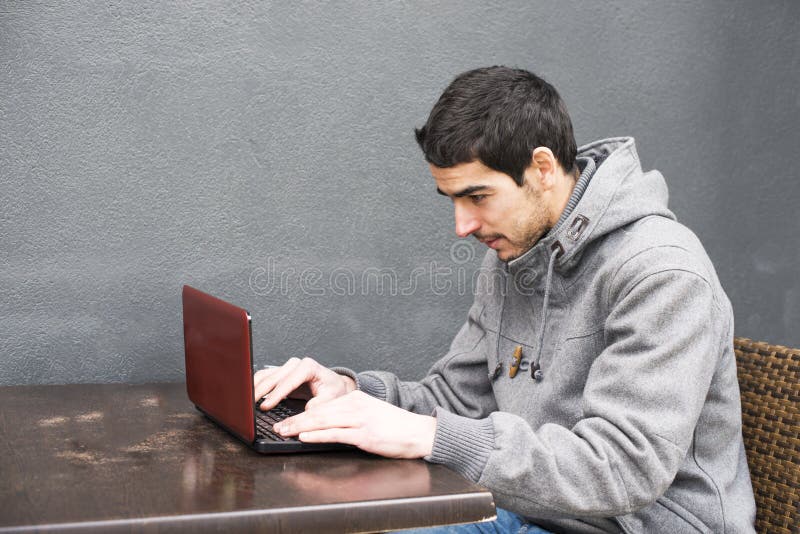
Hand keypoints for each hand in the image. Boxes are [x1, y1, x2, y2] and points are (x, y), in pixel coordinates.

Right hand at [253, 357, 355, 410]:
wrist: (333, 385)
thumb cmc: (333, 390)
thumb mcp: (332, 397)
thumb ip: (321, 403)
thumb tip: (308, 409)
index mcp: (308, 367)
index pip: (287, 381)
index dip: (276, 395)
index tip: (266, 406)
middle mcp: (295, 364)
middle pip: (273, 377)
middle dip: (260, 392)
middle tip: (248, 406)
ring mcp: (287, 367)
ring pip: (265, 376)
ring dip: (254, 388)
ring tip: (245, 402)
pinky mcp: (281, 373)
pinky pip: (264, 378)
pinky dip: (255, 386)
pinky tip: (249, 396)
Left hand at [273, 390, 436, 458]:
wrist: (420, 432)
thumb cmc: (395, 427)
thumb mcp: (369, 416)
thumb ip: (348, 418)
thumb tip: (324, 427)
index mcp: (355, 399)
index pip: (322, 406)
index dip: (301, 413)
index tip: (286, 418)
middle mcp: (355, 406)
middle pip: (318, 412)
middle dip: (294, 420)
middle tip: (277, 425)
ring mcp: (360, 420)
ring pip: (322, 421)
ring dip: (299, 427)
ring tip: (283, 431)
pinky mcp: (365, 435)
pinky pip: (335, 434)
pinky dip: (317, 435)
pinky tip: (304, 437)